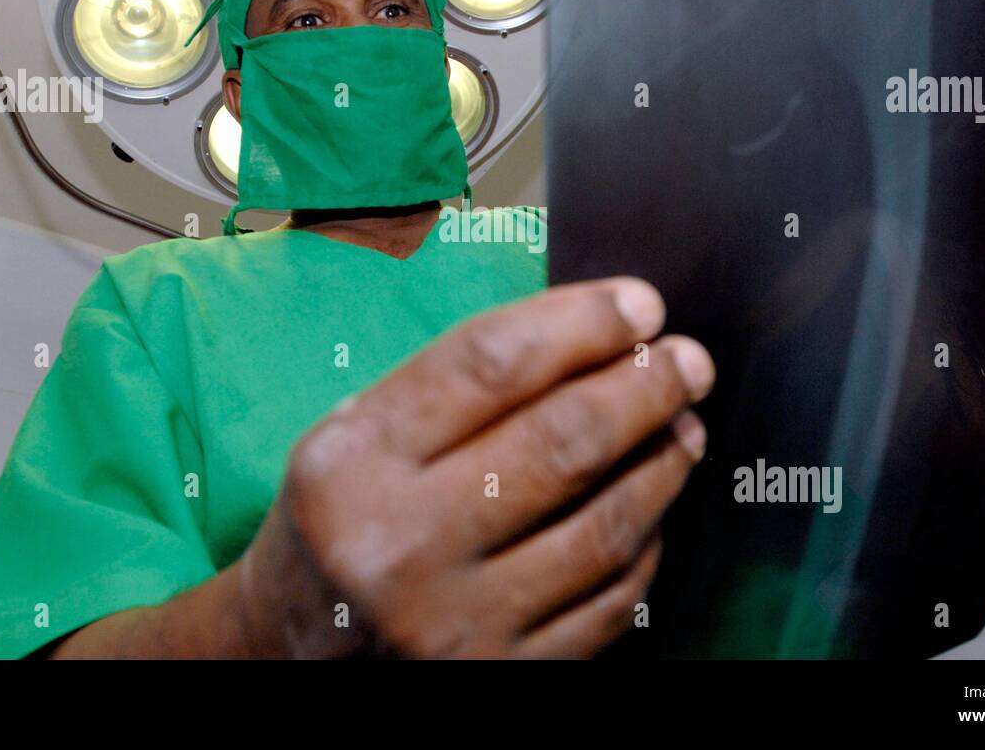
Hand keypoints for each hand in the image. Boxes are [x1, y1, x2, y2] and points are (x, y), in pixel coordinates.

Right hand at [238, 276, 714, 657]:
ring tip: (683, 424)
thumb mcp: (360, 432)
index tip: (640, 305)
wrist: (296, 650)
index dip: (583, 323)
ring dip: (663, 462)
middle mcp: (399, 548)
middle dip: (646, 387)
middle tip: (687, 361)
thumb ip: (460, 383)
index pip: (490, 365)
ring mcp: (453, 625)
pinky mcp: (501, 678)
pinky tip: (653, 505)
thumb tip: (601, 332)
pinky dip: (647, 543)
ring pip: (604, 526)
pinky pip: (610, 602)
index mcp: (353, 464)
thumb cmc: (342, 516)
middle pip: (562, 442)